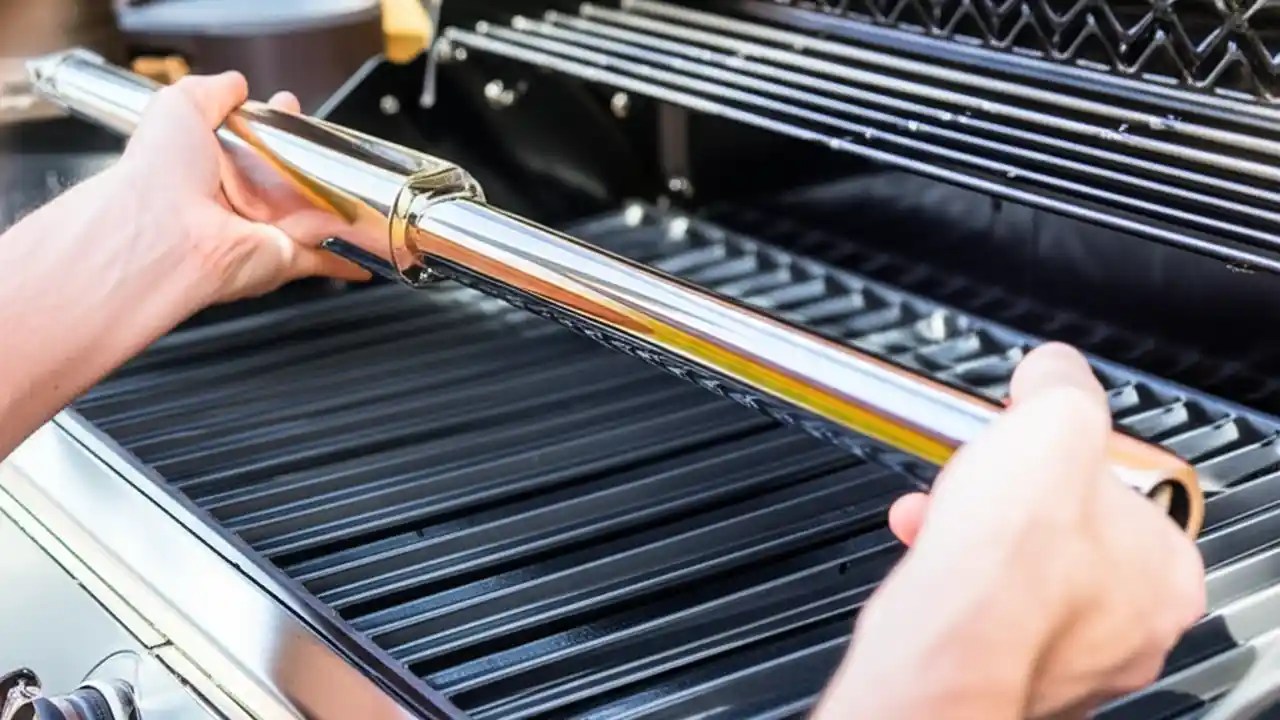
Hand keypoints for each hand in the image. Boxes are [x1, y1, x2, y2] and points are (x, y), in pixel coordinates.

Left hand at [113, 72, 369, 306]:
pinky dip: (347, 259)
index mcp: (208, 165)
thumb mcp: (178, 107)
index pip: (250, 140)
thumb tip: (236, 82)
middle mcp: (235, 200)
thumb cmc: (161, 173)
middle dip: (307, 158)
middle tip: (330, 141)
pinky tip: (367, 252)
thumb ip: (211, 90)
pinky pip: (324, 258)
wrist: (167, 235)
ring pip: (308, 214)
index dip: (272, 122)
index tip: (289, 106)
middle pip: (283, 176)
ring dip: (333, 203)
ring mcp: (262, 230)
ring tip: (363, 182)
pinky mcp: (286, 258)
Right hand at [815, 343, 1205, 718]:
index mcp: (1166, 568)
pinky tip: (927, 551)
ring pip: (1018, 577)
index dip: (1065, 455)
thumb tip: (1050, 368)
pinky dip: (951, 578)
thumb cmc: (1014, 555)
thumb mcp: (1055, 417)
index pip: (1125, 492)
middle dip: (1010, 498)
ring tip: (938, 511)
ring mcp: (1067, 662)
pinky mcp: (1005, 676)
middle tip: (981, 478)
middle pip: (1065, 535)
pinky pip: (980, 614)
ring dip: (972, 534)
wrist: (947, 639)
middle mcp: (1129, 628)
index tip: (1031, 441)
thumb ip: (1061, 385)